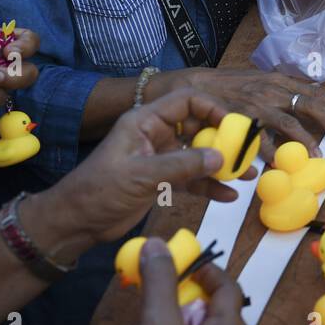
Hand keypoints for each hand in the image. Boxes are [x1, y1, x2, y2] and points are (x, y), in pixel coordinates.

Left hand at [42, 89, 238, 249]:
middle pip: (200, 127)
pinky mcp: (163, 181)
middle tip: (248, 153)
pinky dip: (211, 186)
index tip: (235, 127)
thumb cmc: (99, 190)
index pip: (188, 101)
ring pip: (200, 156)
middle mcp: (157, 134)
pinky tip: (228, 196)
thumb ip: (181, 166)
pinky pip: (194, 179)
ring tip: (248, 176)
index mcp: (146, 120)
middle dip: (225, 140)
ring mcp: (161, 158)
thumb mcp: (141, 175)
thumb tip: (221, 158)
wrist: (75, 222)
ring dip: (223, 165)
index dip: (214, 109)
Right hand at [121, 238, 250, 324]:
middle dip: (181, 290)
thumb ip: (161, 283)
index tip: (178, 259)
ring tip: (148, 312)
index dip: (203, 267)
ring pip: (193, 322)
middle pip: (208, 302)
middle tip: (156, 283)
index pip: (227, 285)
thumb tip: (157, 245)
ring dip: (170, 310)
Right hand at [159, 68, 324, 158]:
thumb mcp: (261, 78)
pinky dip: (271, 152)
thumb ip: (284, 86)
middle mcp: (271, 91)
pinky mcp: (241, 121)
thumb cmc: (230, 85)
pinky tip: (280, 163)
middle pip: (308, 105)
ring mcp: (256, 106)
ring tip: (318, 155)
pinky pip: (260, 140)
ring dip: (306, 141)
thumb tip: (312, 90)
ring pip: (288, 124)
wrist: (195, 86)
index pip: (313, 91)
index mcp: (278, 81)